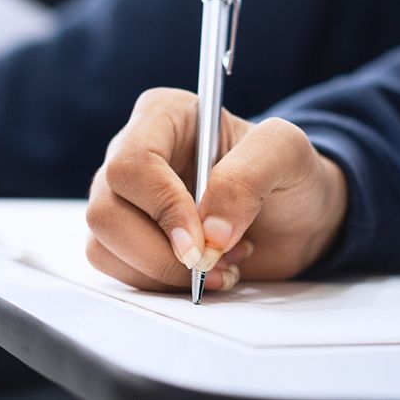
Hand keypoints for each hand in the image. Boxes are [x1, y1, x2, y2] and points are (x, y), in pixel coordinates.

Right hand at [85, 88, 347, 291]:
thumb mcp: (287, 154)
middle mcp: (130, 152)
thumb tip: (209, 230)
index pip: (131, 164)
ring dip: (164, 271)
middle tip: (212, 260)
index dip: (162, 208)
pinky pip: (118, 269)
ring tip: (219, 263)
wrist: (295, 216)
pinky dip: (161, 283)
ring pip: (104, 244)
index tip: (203, 241)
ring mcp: (122, 197)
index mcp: (162, 116)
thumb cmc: (288, 173)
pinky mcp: (125, 236)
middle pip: (106, 211)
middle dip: (161, 252)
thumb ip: (249, 177)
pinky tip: (203, 271)